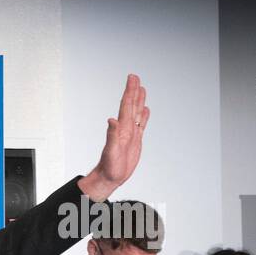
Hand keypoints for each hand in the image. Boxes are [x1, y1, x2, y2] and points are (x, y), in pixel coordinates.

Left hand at [78, 74, 149, 201]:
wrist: (110, 177)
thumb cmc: (109, 167)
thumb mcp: (111, 152)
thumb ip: (111, 135)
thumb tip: (111, 120)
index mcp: (122, 128)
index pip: (126, 105)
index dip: (129, 91)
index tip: (132, 78)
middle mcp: (126, 128)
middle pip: (131, 105)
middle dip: (134, 90)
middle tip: (135, 77)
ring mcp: (130, 134)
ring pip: (137, 113)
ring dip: (139, 100)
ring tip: (142, 88)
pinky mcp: (135, 141)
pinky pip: (141, 125)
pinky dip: (144, 116)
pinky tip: (145, 110)